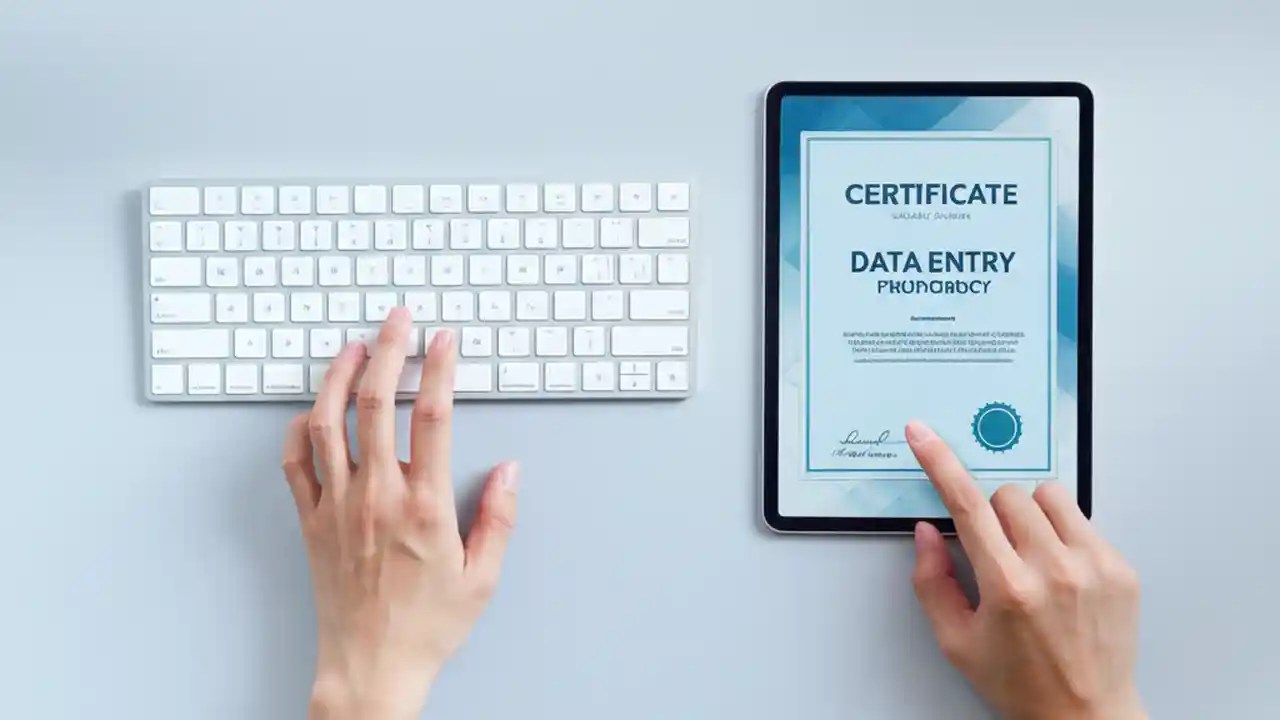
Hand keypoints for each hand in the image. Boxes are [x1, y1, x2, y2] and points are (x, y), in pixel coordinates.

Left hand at [280, 308, 519, 719]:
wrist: (370, 667)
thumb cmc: (426, 627)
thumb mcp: (482, 577)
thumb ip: (499, 519)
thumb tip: (511, 472)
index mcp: (424, 507)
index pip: (432, 417)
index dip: (439, 368)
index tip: (444, 340)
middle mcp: (376, 497)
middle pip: (377, 404)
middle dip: (388, 350)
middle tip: (397, 320)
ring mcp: (337, 507)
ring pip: (328, 423)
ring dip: (339, 377)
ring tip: (353, 348)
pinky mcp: (311, 522)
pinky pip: (295, 463)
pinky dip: (299, 429)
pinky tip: (312, 411)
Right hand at [906, 420, 1143, 719]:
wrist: (1086, 715)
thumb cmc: (1018, 683)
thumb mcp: (956, 640)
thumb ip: (932, 581)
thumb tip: (928, 531)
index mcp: (1008, 589)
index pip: (967, 506)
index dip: (940, 463)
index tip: (923, 435)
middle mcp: (1054, 571)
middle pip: (1009, 494)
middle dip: (993, 514)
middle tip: (995, 551)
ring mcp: (1094, 567)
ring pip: (1049, 495)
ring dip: (1030, 514)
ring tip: (1030, 554)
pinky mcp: (1121, 569)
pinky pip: (1083, 518)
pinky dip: (1063, 533)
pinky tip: (1060, 570)